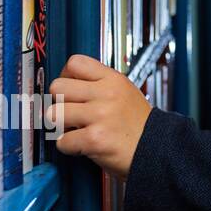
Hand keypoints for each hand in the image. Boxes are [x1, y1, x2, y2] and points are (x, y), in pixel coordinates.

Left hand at [48, 54, 153, 179]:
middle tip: (71, 112)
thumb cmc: (137, 124)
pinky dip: (69, 147)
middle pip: (58, 87)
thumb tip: (67, 86)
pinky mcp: (94, 139)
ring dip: (60, 125)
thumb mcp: (124, 92)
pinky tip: (82, 144)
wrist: (156, 148)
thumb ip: (98, 85)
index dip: (67, 76)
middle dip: (59, 102)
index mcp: (113, 80)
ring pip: (53, 113)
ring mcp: (100, 116)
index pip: (75, 63)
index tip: (71, 89)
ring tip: (76, 129)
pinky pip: (62, 140)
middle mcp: (107, 94)